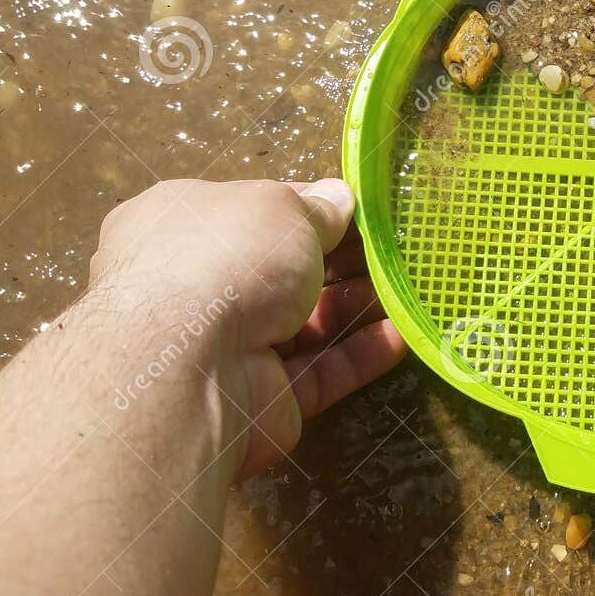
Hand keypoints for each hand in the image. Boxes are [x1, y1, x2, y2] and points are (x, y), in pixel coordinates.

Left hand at [89, 178, 406, 479]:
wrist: (190, 363)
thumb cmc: (228, 257)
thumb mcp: (279, 209)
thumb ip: (315, 208)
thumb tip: (338, 198)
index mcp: (184, 224)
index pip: (254, 211)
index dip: (308, 207)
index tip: (359, 209)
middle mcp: (198, 284)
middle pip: (282, 269)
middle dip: (341, 260)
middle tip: (394, 250)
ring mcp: (226, 346)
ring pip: (304, 322)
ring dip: (357, 305)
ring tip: (410, 289)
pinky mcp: (259, 397)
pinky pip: (317, 371)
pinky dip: (359, 354)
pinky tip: (402, 336)